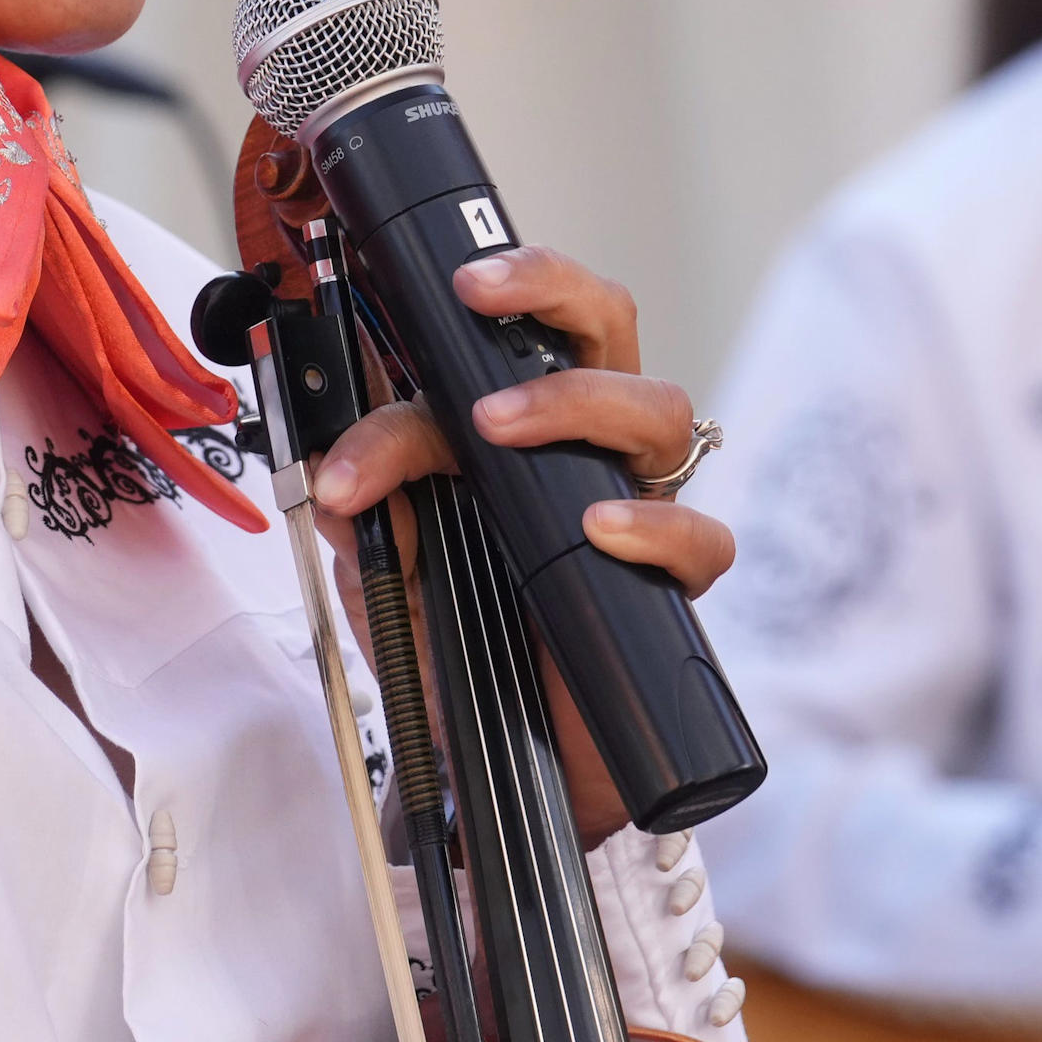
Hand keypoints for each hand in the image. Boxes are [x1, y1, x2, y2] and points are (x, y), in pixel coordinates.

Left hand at [305, 241, 734, 845]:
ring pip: (659, 407)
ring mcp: (633, 504)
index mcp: (516, 418)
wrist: (493, 757)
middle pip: (605, 322)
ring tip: (499, 430)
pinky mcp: (669, 584)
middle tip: (477, 298)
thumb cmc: (450, 638)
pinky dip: (654, 525)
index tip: (396, 310)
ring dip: (578, 400)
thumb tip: (339, 478)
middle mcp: (585, 446)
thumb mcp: (381, 571)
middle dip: (548, 284)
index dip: (446, 318)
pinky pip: (702, 537)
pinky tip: (596, 530)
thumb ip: (363, 518)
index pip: (501, 331)